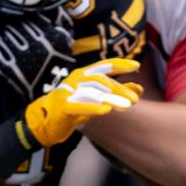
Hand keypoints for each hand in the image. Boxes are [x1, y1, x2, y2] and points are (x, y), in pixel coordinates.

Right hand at [22, 58, 141, 146]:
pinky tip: (106, 110)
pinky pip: (79, 106)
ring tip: (127, 105)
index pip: (103, 66)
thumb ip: (118, 92)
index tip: (136, 66)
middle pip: (100, 79)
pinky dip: (93, 108)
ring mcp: (68, 92)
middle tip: (135, 99)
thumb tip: (140, 88)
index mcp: (84, 75)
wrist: (45, 121)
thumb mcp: (97, 98)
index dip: (120, 64)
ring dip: (111, 98)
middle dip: (119, 88)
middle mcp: (75, 80)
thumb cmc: (74, 107)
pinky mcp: (63, 107)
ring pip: (92, 92)